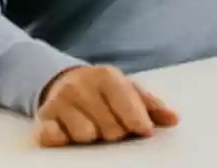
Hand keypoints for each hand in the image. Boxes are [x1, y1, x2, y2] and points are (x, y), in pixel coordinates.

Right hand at [34, 65, 178, 147]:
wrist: (64, 82)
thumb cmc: (104, 91)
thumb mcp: (128, 90)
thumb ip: (150, 105)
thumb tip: (173, 119)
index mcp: (106, 76)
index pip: (126, 101)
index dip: (137, 120)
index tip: (145, 131)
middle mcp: (80, 86)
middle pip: (110, 126)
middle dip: (116, 131)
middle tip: (113, 126)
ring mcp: (60, 102)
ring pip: (86, 135)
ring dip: (92, 136)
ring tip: (93, 126)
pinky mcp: (43, 118)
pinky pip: (55, 138)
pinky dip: (65, 139)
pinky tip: (70, 131)